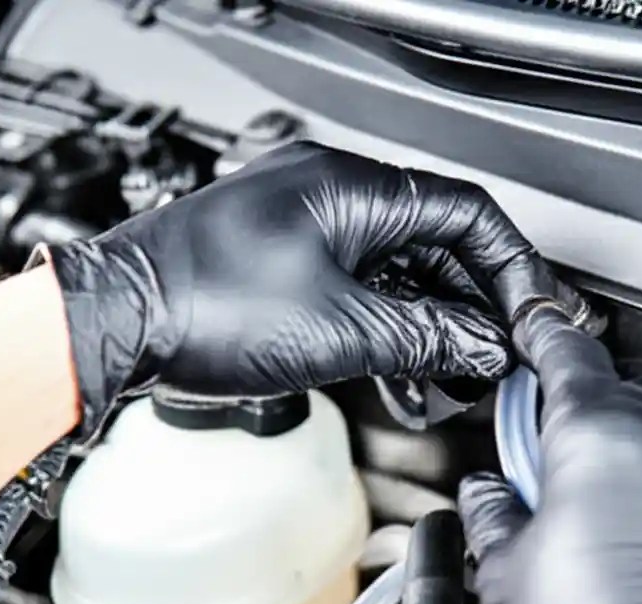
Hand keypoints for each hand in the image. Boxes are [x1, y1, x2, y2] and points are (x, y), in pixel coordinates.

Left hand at [36, 141, 579, 441]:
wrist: (113, 324)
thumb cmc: (201, 306)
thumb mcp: (339, 330)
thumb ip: (426, 337)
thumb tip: (484, 347)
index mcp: (352, 188)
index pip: (467, 214)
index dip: (510, 268)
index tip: (528, 316)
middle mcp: (331, 194)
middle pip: (436, 243)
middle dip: (470, 306)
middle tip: (493, 357)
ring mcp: (305, 225)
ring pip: (398, 270)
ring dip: (430, 324)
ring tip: (449, 378)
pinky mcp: (282, 261)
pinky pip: (358, 286)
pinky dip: (387, 326)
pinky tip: (400, 373)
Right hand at [459, 308, 641, 603]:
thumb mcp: (506, 575)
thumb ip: (493, 517)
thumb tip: (485, 494)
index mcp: (591, 431)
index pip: (566, 351)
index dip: (543, 333)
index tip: (533, 329)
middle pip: (623, 374)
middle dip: (586, 386)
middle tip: (549, 427)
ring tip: (613, 455)